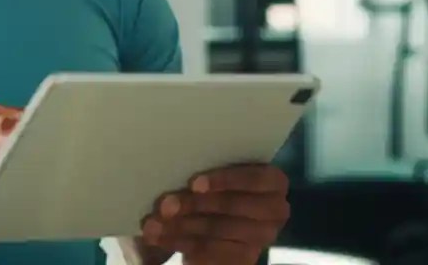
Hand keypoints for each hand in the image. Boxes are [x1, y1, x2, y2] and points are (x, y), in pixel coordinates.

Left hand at [139, 164, 289, 263]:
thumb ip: (206, 173)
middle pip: (231, 205)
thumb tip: (177, 171)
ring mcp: (262, 238)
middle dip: (193, 204)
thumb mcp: (215, 174)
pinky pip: (209, 251)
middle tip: (164, 205)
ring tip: (152, 224)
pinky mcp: (245, 259)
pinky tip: (160, 238)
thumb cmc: (216, 187)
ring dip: (180, 226)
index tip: (194, 184)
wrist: (218, 221)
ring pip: (216, 229)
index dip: (223, 180)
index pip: (253, 178)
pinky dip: (180, 242)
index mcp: (273, 181)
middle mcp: (275, 210)